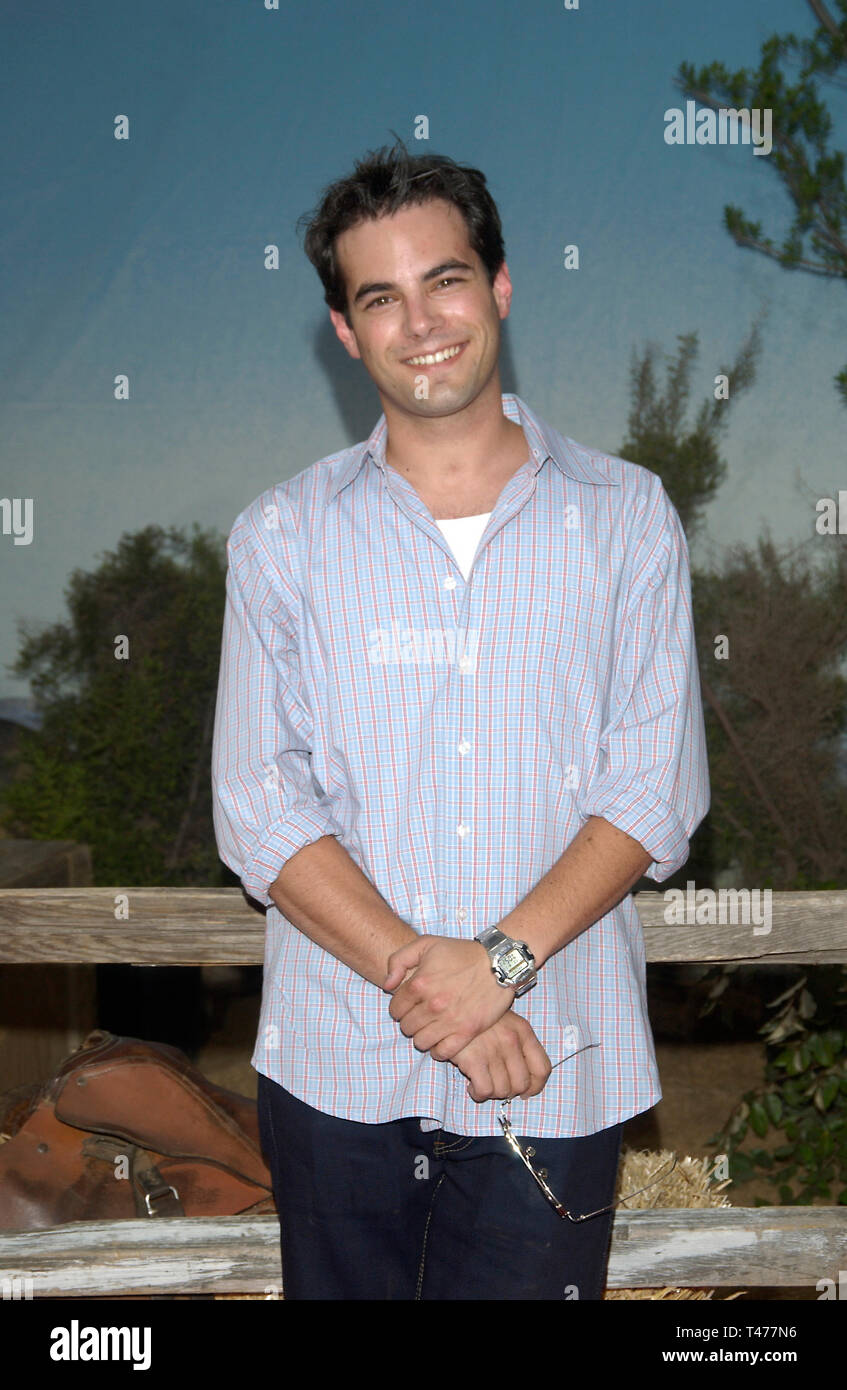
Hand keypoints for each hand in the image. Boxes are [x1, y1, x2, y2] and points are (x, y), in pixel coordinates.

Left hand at [383, 935, 513, 1060]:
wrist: (497, 963)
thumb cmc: (461, 952)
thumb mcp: (426, 944)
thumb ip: (398, 960)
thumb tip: (388, 986)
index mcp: (419, 984)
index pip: (395, 1009)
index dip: (399, 1008)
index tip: (409, 1005)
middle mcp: (432, 1005)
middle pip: (406, 1028)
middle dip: (410, 1022)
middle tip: (421, 1016)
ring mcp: (450, 1020)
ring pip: (421, 1042)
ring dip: (423, 1036)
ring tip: (430, 1027)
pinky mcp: (467, 1032)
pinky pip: (442, 1052)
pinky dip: (438, 1049)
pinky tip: (442, 1039)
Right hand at [450, 1012, 552, 1102]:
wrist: (453, 1005)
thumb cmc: (480, 1018)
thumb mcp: (507, 1022)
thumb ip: (521, 1046)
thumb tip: (527, 1082)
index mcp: (523, 1031)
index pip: (543, 1069)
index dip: (536, 1086)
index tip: (526, 1092)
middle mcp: (511, 1041)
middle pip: (522, 1084)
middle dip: (509, 1091)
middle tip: (497, 1085)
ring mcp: (493, 1050)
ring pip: (502, 1090)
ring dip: (492, 1093)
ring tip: (483, 1083)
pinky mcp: (474, 1059)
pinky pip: (484, 1090)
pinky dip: (478, 1094)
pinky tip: (472, 1085)